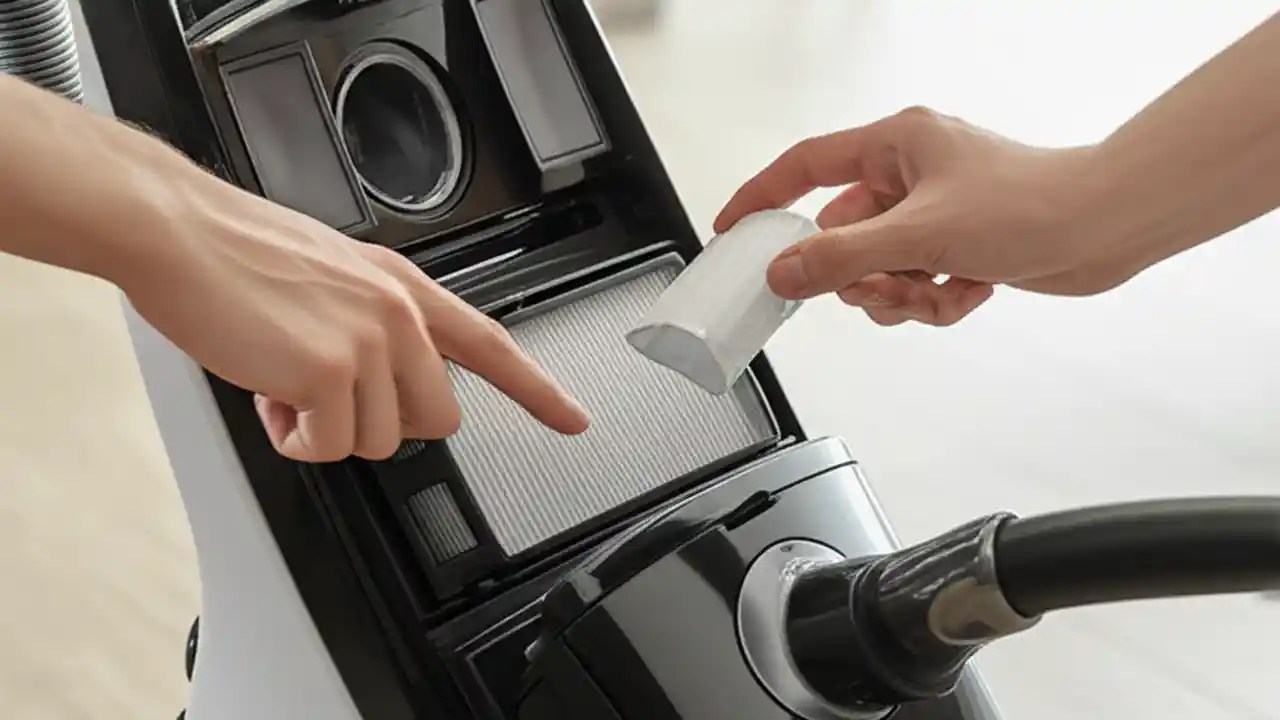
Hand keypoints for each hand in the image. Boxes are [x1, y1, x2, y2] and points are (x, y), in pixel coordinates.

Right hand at [120, 168, 588, 462]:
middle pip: (434, 420)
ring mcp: (371, 342)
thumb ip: (376, 325)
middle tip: (325, 390)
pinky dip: (292, 438)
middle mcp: (400, 313)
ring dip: (324, 427)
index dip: (537, 389)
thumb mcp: (333, 276)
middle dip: (379, 422)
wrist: (178, 231)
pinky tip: (268, 391)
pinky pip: (327, 447)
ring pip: (376, 441)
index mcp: (404, 287)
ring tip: (283, 376)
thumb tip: (381, 386)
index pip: (489, 345)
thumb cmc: (238, 253)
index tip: (572, 418)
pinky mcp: (331, 372)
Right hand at [715, 107, 1126, 326]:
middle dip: (858, 275)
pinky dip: (933, 300)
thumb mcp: (916, 236)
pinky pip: (916, 285)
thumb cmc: (1031, 204)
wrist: (1106, 228)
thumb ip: (839, 258)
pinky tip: (967, 292)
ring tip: (932, 290)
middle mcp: (911, 175)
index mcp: (895, 144)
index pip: (805, 167)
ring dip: (897, 294)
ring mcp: (935, 213)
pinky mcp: (959, 246)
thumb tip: (782, 273)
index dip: (762, 197)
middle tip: (877, 287)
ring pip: (878, 268)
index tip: (734, 229)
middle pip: (842, 235)